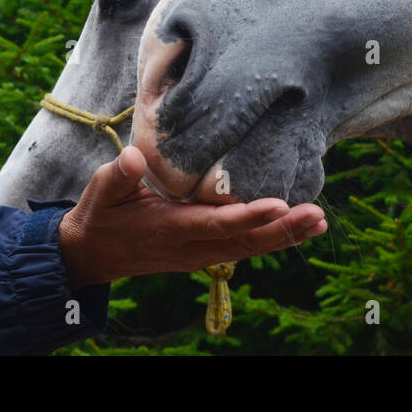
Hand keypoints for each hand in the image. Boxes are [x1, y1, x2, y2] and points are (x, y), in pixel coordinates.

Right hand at [57, 146, 326, 288]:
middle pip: (242, 242)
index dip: (247, 216)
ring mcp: (198, 255)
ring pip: (247, 248)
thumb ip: (118, 175)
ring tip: (319, 222)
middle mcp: (189, 247)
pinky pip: (241, 248)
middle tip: (317, 216)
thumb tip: (133, 157)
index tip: (279, 205)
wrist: (91, 254)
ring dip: (284, 237)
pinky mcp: (202, 253)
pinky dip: (271, 240)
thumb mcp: (100, 192)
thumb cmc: (100, 215)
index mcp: (168, 229)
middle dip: (281, 230)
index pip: (214, 224)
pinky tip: (297, 229)